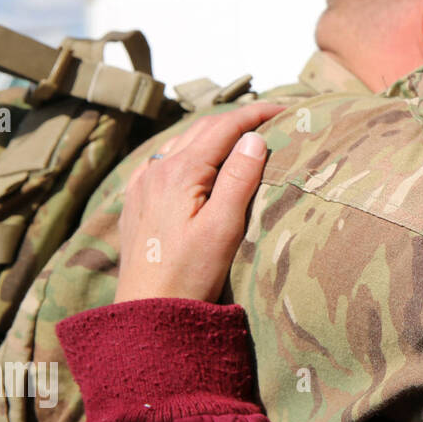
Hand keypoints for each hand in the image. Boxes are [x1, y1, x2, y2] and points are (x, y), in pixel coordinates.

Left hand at [114, 103, 287, 303]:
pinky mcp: (137, 200)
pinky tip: (201, 161)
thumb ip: (239, 179)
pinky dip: (191, 150)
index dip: (256, 114)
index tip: (285, 109)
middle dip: (238, 120)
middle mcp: (156, 170)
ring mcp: (142, 184)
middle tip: (271, 119)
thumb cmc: (189, 274)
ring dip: (214, 134)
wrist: (147, 312)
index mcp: (180, 172)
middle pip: (202, 129)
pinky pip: (165, 160)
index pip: (224, 127)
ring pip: (182, 142)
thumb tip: (254, 138)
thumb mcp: (223, 227)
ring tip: (243, 136)